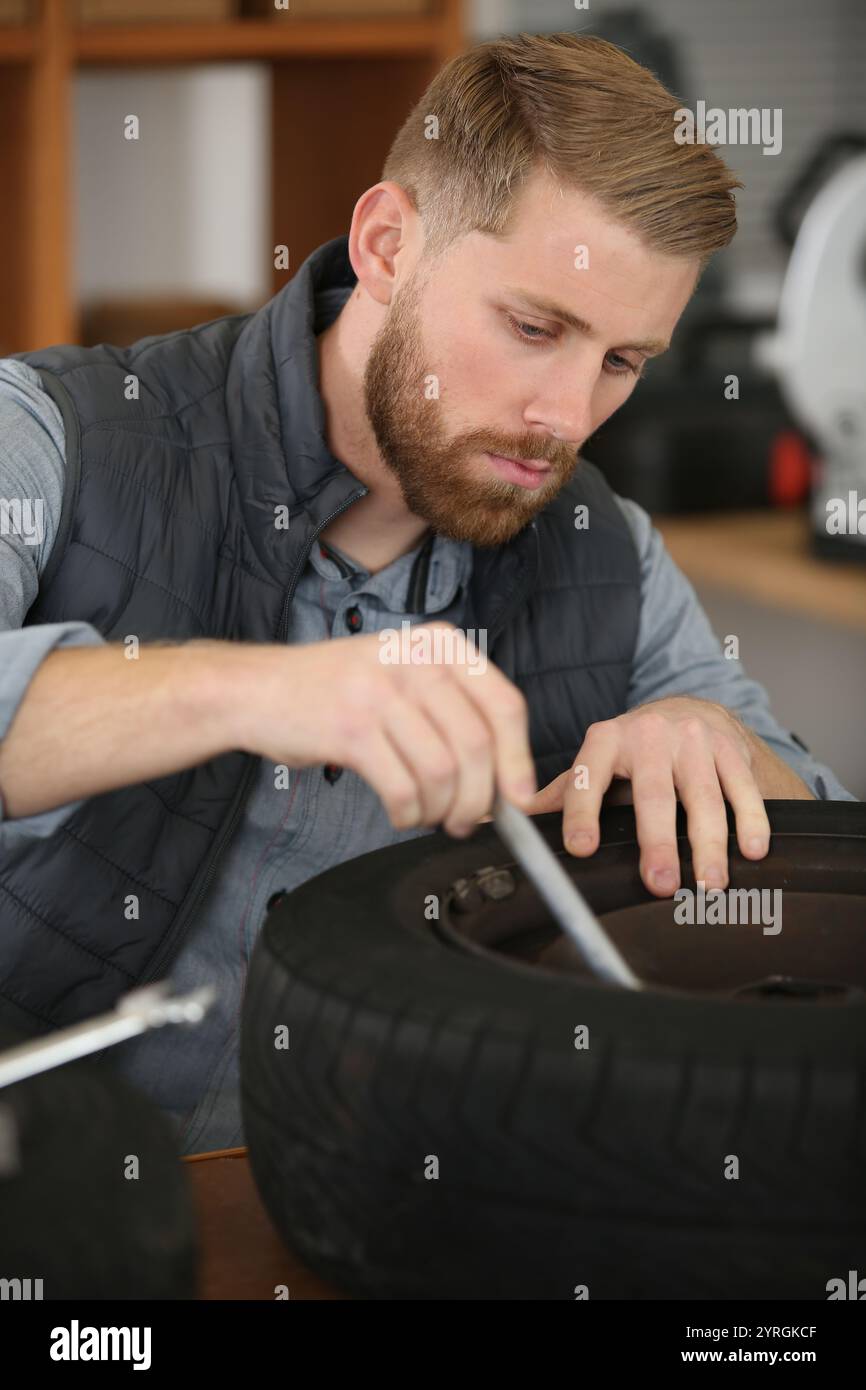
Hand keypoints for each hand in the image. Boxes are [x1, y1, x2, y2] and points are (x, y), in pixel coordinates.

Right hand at [233, 620, 536, 835]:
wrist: (258, 689)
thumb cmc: (338, 692)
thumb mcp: (403, 676)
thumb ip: (453, 712)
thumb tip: (505, 780)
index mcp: (439, 645)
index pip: (504, 705)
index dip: (519, 760)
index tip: (520, 799)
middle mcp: (415, 661)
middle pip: (477, 746)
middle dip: (479, 799)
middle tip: (466, 822)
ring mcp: (381, 692)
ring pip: (443, 772)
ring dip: (442, 810)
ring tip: (430, 817)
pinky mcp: (351, 729)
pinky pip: (403, 788)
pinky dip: (409, 814)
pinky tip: (401, 813)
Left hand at [517, 696, 775, 897]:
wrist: (689, 710)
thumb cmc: (633, 750)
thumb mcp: (594, 762)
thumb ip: (559, 795)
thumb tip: (500, 820)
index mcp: (606, 740)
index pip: (587, 778)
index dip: (581, 813)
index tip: (580, 849)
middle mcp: (650, 735)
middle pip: (654, 794)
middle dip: (657, 842)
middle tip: (660, 883)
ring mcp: (694, 741)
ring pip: (704, 797)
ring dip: (708, 844)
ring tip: (709, 883)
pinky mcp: (732, 750)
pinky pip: (743, 788)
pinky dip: (751, 821)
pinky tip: (751, 851)